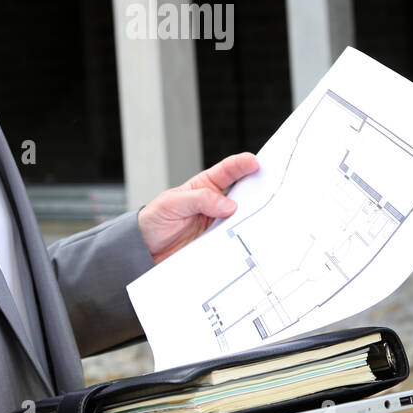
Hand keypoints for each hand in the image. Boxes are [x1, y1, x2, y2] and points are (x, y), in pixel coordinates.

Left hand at [137, 152, 259, 262]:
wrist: (145, 249)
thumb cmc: (155, 219)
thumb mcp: (172, 203)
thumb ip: (199, 199)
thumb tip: (227, 204)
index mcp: (205, 186)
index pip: (228, 171)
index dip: (242, 164)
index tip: (254, 162)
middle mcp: (216, 204)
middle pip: (243, 193)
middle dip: (256, 189)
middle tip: (267, 189)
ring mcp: (218, 224)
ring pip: (242, 218)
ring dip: (250, 218)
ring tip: (258, 216)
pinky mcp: (218, 243)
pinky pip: (234, 240)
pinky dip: (241, 240)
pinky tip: (246, 240)